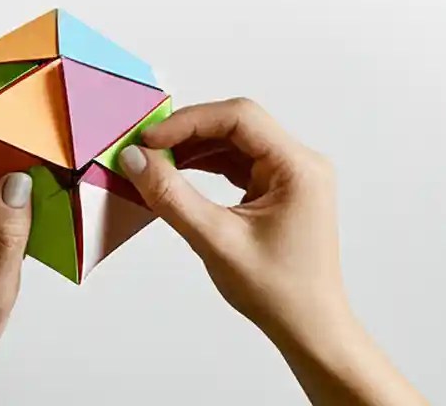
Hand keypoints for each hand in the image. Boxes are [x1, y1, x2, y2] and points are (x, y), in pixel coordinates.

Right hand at [117, 98, 425, 405]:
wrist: (309, 328)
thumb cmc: (278, 292)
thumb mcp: (216, 241)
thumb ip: (172, 196)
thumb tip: (136, 160)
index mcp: (298, 167)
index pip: (239, 118)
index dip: (190, 122)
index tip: (150, 139)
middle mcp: (301, 164)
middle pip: (237, 124)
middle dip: (189, 132)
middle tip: (146, 148)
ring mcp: (292, 175)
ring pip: (235, 142)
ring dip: (194, 148)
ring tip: (156, 162)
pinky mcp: (279, 189)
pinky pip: (239, 163)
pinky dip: (207, 165)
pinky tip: (178, 174)